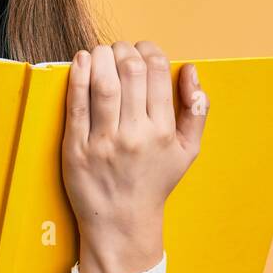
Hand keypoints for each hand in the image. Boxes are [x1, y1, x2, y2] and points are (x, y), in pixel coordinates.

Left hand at [61, 40, 208, 272]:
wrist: (122, 223)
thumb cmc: (153, 183)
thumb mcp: (186, 151)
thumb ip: (196, 110)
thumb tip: (191, 70)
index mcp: (162, 131)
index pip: (157, 73)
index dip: (149, 50)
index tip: (142, 49)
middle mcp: (135, 134)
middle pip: (130, 72)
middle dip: (124, 50)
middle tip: (118, 49)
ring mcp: (104, 142)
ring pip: (103, 83)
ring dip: (101, 57)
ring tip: (100, 52)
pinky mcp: (76, 148)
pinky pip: (76, 105)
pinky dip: (77, 77)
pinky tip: (80, 61)